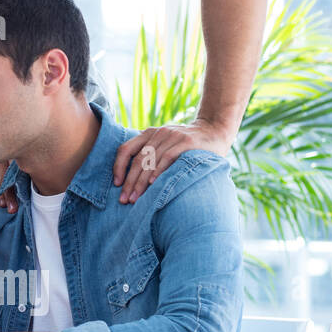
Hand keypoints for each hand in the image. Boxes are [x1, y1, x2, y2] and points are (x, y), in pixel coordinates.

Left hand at [112, 118, 230, 203]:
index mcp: (148, 134)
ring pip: (150, 160)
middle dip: (129, 182)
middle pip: (137, 159)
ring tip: (136, 198)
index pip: (125, 149)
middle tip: (124, 199)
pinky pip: (167, 157)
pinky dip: (158, 171)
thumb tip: (130, 180)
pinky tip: (153, 184)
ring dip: (141, 182)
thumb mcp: (165, 145)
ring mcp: (172, 136)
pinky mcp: (186, 142)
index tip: (117, 185)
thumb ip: (151, 155)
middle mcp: (158, 133)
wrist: (214, 131)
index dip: (118, 167)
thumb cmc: (186, 146)